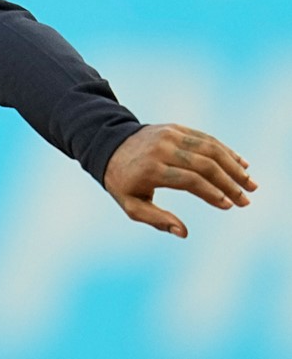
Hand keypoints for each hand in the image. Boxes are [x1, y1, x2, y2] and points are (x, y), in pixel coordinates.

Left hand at [103, 123, 257, 237]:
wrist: (108, 147)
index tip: (229, 205)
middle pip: (204, 164)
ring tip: (250, 183)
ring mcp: (169, 135)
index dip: (212, 193)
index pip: (188, 180)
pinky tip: (241, 164)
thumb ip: (156, 219)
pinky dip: (225, 151)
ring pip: (209, 148)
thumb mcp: (131, 205)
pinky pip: (205, 138)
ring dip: (234, 166)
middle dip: (229, 183)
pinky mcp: (175, 128)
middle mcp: (162, 149)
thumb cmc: (122, 181)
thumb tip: (183, 232)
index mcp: (150, 169)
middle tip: (246, 199)